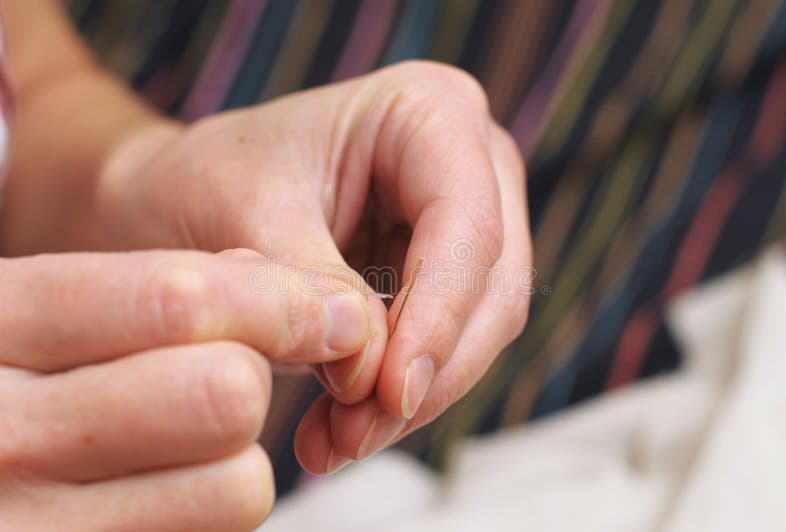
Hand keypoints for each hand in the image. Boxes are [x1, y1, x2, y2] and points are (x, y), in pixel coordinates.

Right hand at [0, 248, 371, 529]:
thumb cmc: (4, 374)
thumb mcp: (36, 308)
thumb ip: (155, 289)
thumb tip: (314, 302)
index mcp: (0, 325)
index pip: (180, 300)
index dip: (282, 301)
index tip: (329, 310)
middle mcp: (8, 434)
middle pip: (230, 392)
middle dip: (254, 377)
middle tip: (226, 375)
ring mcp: (35, 527)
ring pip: (241, 483)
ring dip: (240, 458)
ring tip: (183, 443)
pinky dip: (213, 510)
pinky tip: (163, 489)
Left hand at [100, 61, 532, 471]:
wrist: (176, 198)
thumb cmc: (203, 181)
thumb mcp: (244, 219)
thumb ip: (314, 290)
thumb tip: (373, 374)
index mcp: (427, 111)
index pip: (465, 225)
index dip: (439, 316)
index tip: (391, 394)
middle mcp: (467, 163)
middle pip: (490, 285)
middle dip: (427, 372)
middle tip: (354, 436)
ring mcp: (462, 222)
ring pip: (478, 329)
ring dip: (411, 398)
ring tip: (334, 442)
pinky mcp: (441, 276)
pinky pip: (446, 347)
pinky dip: (396, 398)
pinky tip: (340, 429)